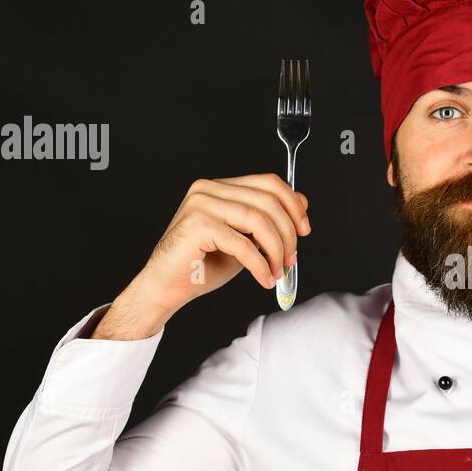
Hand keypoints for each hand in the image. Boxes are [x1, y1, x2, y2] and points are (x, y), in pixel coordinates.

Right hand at [95, 173, 310, 338]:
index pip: (268, 183)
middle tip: (292, 259)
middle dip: (288, 233)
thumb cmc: (201, 265)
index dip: (293, 205)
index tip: (304, 229)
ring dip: (276, 251)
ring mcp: (201, 204)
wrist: (167, 287)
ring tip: (278, 270)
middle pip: (268, 201)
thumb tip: (301, 205)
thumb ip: (267, 222)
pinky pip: (243, 244)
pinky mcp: (197, 225)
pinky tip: (264, 278)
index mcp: (220, 188)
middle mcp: (209, 189)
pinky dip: (260, 265)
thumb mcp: (244, 240)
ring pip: (259, 220)